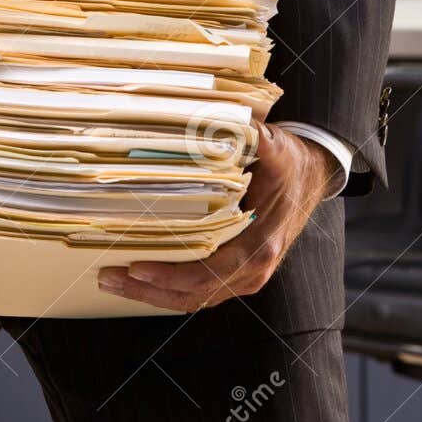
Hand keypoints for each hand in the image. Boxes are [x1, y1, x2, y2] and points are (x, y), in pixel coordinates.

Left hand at [97, 123, 338, 311]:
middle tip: (108, 278)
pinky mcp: (239, 272)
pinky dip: (169, 288)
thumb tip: (233, 123)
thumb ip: (256, 138)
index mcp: (260, 245)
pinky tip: (141, 280)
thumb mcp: (277, 148)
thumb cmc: (291, 164)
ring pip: (194, 298)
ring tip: (114, 282)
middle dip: (148, 291)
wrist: (313, 177)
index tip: (137, 267)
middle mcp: (253, 269)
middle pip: (194, 295)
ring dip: (154, 294)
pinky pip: (200, 290)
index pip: (208, 272)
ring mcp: (246, 275)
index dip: (171, 275)